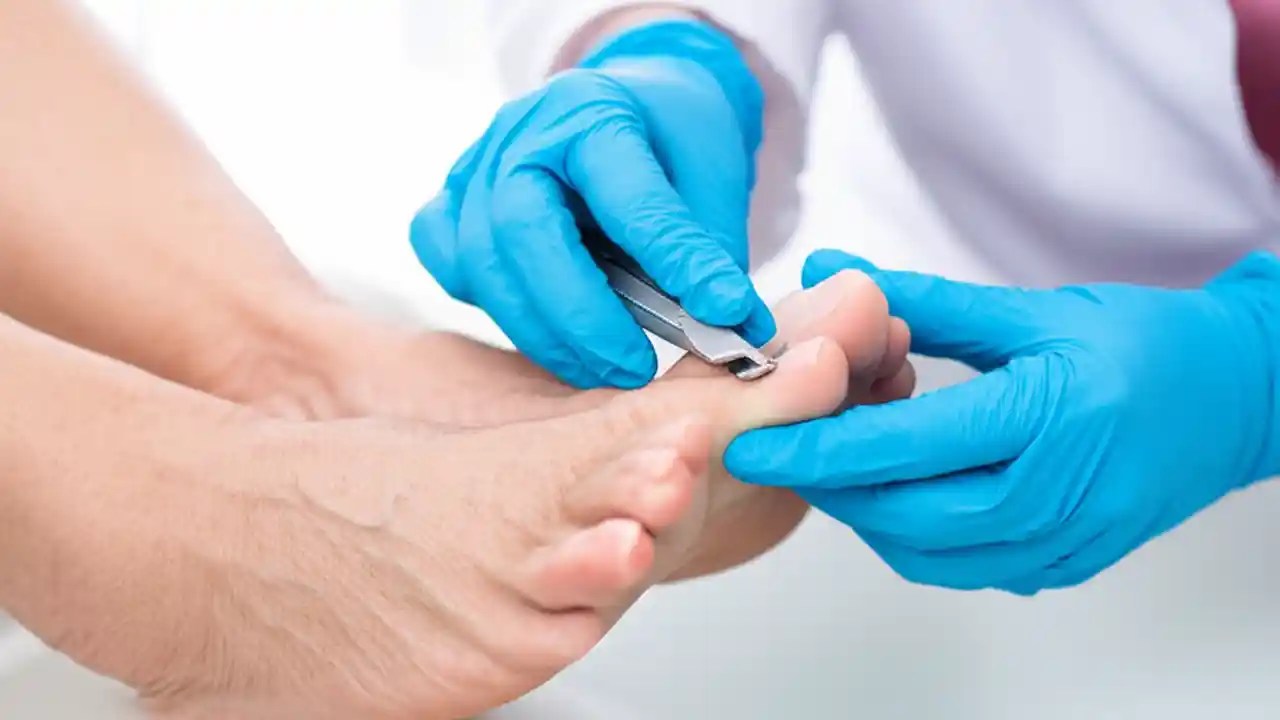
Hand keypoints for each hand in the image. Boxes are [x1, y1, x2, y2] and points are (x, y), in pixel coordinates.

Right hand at [410, 19, 773, 388]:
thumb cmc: (672, 140)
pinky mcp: (451, 204)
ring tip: (604, 369)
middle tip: (636, 369)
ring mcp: (475, 167)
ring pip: (481, 262)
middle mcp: (521, 132)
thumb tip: (732, 328)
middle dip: (582, 315)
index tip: (726, 312)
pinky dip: (493, 308)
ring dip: (544, 333)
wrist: (631, 104)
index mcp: (594, 109)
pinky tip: (546, 336)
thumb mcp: (712, 175)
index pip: (630, 197)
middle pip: (523, 230)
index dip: (677, 261)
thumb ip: (712, 248)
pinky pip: (450, 265)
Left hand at [725, 250, 1279, 593]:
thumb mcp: (1031, 311)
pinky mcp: (1061, 564)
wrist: (1234, 400)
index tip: (751, 438)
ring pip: (924, 548)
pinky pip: (960, 564)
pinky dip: (908, 533)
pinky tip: (888, 490)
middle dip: (825, 483)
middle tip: (774, 447)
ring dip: (862, 510)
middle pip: (902, 512)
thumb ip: (924, 300)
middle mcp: (1055, 494)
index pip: (903, 447)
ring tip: (824, 461)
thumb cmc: (1143, 345)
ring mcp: (1061, 540)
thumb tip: (833, 273)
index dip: (815, 446)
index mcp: (1048, 418)